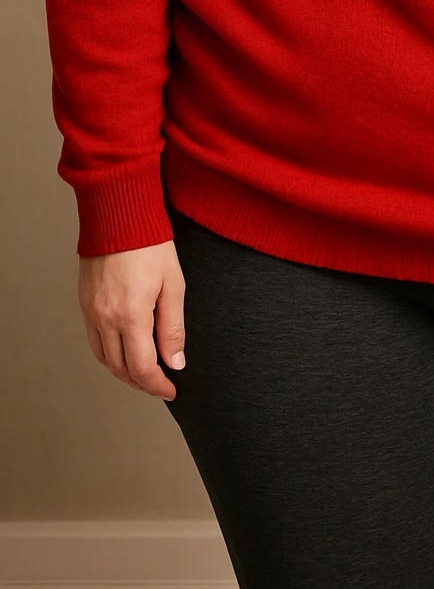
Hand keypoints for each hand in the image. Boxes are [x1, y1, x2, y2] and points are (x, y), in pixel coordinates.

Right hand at [78, 240, 185, 399]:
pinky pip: (94, 342)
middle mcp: (105, 318)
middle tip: (161, 384)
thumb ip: (173, 328)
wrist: (119, 215)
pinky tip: (124, 352)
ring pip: (104, 359)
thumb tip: (175, 362)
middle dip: (142, 383)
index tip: (171, 389)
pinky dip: (109, 355)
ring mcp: (91, 312)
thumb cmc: (150, 245)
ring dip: (124, 372)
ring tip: (145, 373)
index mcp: (130, 316)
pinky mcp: (85, 304)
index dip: (157, 385)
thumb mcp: (173, 285)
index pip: (142, 367)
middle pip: (120, 369)